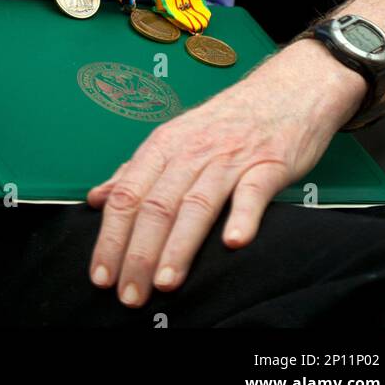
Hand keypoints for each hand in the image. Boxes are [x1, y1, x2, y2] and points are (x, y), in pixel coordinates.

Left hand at [86, 39, 365, 306]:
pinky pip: (253, 191)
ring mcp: (231, 157)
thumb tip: (97, 198)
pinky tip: (233, 242)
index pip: (127, 195)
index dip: (111, 237)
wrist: (286, 90)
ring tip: (165, 282)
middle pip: (157, 205)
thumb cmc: (227, 121)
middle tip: (129, 295)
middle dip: (138, 253)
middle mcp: (192, 151)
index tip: (101, 276)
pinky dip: (243, 216)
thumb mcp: (176, 137)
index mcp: (164, 146)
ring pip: (197, 203)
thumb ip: (137, 170)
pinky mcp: (269, 163)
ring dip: (179, 245)